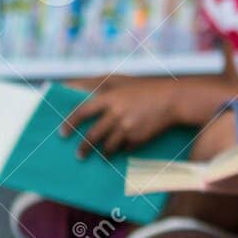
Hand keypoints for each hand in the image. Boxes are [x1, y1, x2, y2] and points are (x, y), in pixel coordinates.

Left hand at [62, 78, 182, 156]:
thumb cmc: (144, 88)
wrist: (173, 100)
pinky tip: (120, 151)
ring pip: (108, 147)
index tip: (63, 134)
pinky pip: (124, 149)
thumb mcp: (121, 81)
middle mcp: (116, 114)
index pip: (82, 113)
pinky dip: (120, 151)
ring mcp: (128, 128)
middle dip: (84, 147)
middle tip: (79, 154)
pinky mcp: (139, 138)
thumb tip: (72, 87)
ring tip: (100, 157)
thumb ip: (98, 84)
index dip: (70, 124)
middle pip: (92, 135)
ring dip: (101, 154)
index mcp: (110, 98)